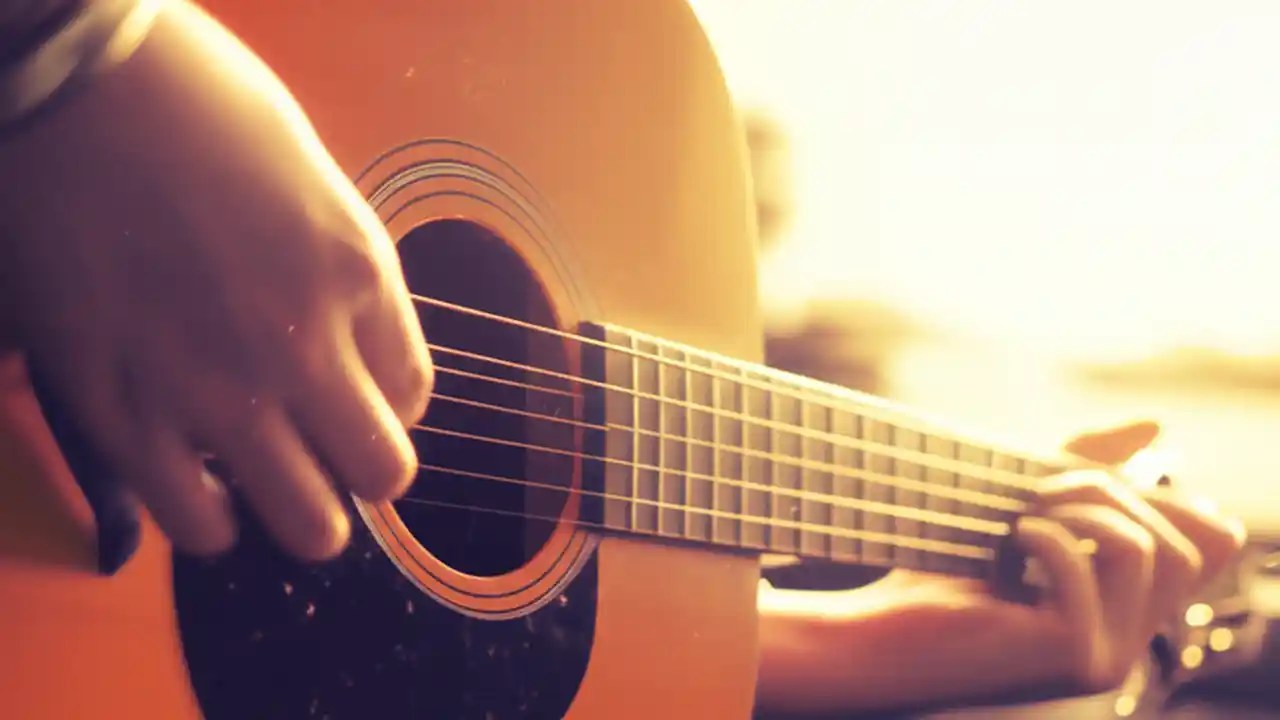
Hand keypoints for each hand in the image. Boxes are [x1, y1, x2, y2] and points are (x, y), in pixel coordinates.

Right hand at [0, 2, 431, 560]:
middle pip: (383, 473)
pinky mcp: (122, 416)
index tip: (358, 397)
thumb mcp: (312, 182)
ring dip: (301, 511)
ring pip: (310, 525)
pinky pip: (199, 524)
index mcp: (357, 275)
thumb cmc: (191, 106)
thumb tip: (352, 344)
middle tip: (329, 454)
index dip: (387, 405)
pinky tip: (201, 488)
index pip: (414, 395)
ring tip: (271, 484)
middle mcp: (303, 345)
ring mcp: (216, 391)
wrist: (66, 83)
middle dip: (364, 472)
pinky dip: (211, 519)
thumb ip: (343, 276)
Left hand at [880, 421, 1244, 694]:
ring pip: (1150, 552)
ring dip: (1081, 509)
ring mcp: (1104, 656)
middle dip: (1113, 493)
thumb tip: (1153, 424)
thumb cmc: (937, 573)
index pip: (1199, 548)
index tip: (1077, 471)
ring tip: (1018, 511)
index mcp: (1120, 615)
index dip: (1154, 493)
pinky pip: (1091, 568)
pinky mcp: (1072, 657)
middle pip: (1186, 547)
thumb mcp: (1023, 509)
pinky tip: (1005, 543)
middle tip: (1038, 485)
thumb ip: (1083, 470)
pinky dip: (1047, 536)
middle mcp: (1125, 645)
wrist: (872, 633)